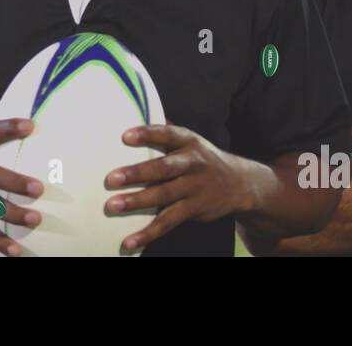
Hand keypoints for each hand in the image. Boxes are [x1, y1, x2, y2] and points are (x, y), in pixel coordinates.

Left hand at [105, 124, 260, 252]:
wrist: (240, 183)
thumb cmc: (203, 158)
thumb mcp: (190, 140)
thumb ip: (166, 131)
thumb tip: (138, 110)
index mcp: (188, 141)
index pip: (167, 134)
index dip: (147, 134)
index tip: (125, 136)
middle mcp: (192, 163)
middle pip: (163, 168)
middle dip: (137, 173)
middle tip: (111, 178)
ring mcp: (195, 187)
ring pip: (164, 195)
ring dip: (137, 202)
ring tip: (112, 206)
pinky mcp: (194, 209)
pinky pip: (169, 222)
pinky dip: (148, 232)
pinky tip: (129, 241)